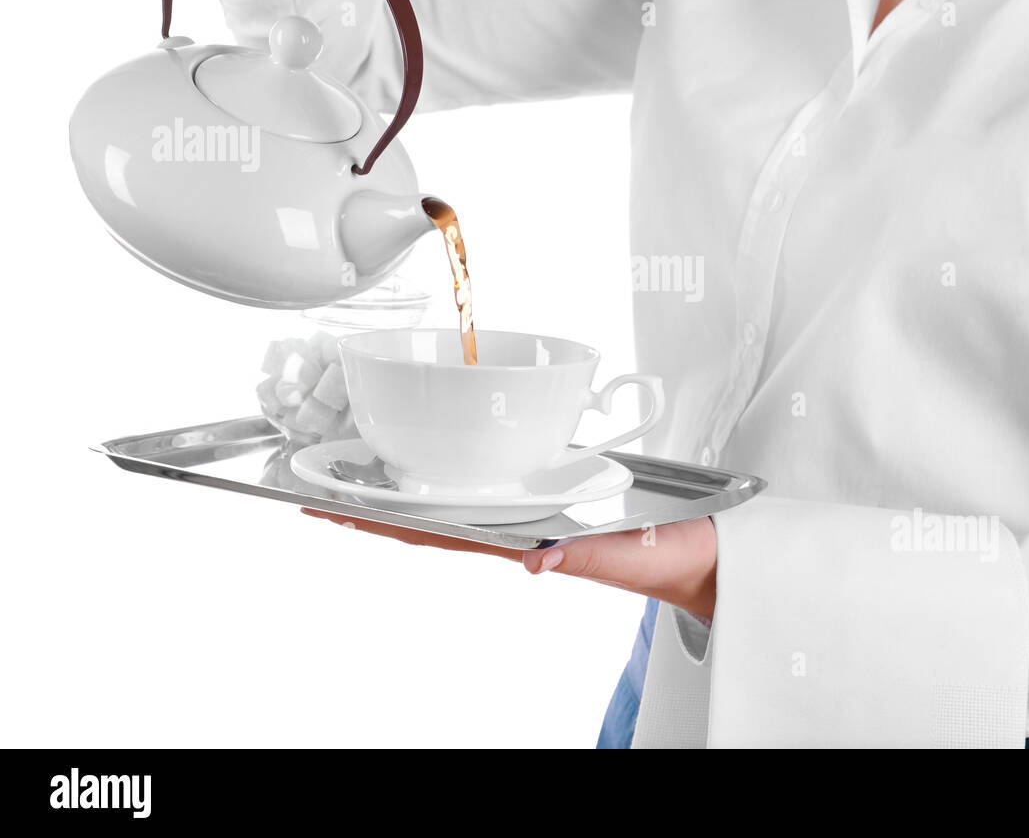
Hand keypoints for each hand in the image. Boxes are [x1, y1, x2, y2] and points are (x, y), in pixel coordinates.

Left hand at [301, 509, 718, 619]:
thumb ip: (586, 558)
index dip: (381, 525)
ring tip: (362, 480)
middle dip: (372, 510)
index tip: (330, 512)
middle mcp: (520, 533)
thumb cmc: (670, 556)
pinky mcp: (555, 504)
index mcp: (526, 543)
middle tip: (320, 492)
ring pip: (455, 508)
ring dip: (405, 496)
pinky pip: (492, 492)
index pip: (436, 534)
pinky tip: (444, 469)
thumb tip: (535, 563)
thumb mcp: (630, 557)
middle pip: (429, 522)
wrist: (703, 552)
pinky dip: (456, 481)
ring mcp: (533, 520)